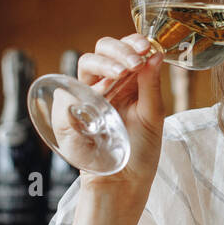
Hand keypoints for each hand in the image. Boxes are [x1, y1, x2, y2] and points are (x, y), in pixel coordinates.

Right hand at [64, 34, 164, 191]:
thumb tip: (156, 54)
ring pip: (85, 63)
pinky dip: (82, 88)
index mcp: (128, 81)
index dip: (132, 42)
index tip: (145, 45)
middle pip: (102, 50)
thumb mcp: (152, 116)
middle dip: (118, 49)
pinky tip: (100, 93)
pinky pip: (67, 91)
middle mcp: (106, 84)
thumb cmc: (140, 151)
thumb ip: (152, 85)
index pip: (125, 50)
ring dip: (104, 62)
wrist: (123, 182)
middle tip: (134, 60)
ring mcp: (87, 96)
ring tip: (122, 71)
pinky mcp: (69, 112)